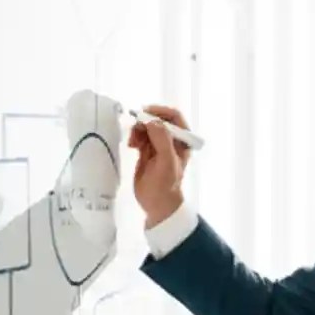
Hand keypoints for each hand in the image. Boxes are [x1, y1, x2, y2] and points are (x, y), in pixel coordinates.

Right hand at [128, 104, 191, 227]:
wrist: (157, 203)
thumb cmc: (165, 185)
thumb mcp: (166, 162)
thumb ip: (162, 140)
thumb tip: (153, 121)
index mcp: (183, 141)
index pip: (174, 116)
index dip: (160, 111)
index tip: (145, 113)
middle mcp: (172, 141)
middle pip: (158, 120)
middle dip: (145, 122)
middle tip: (135, 130)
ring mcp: (160, 145)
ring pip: (147, 127)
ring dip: (138, 130)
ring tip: (133, 143)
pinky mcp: (148, 151)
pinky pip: (140, 136)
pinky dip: (135, 137)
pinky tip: (132, 146)